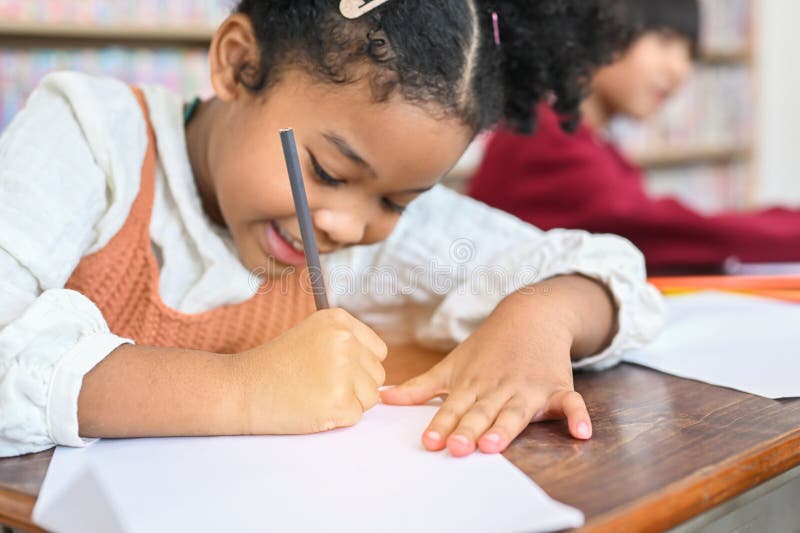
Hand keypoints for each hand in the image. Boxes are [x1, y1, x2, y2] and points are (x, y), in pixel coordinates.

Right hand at [232, 308, 387, 434]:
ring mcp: (343, 370)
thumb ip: (346, 343)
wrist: (240, 390)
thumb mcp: (312, 336)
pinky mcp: (339, 401)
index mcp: (339, 320)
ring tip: (314, 395)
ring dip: (348, 403)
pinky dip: (336, 419)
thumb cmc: (275, 367)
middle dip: (354, 387)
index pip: (378, 351)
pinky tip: (311, 407)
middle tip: (317, 385)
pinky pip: (356, 416)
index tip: (331, 371)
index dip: (358, 367)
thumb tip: (378, 366)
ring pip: (371, 397)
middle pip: (377, 375)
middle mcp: (345, 340)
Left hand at [382, 276, 614, 456]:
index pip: (454, 407)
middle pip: (482, 411)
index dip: (442, 424)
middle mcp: (498, 387)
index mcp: (472, 384)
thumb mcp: (453, 365)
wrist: (530, 315)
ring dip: (507, 426)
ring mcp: (528, 388)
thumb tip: (384, 399)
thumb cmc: (486, 348)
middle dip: (470, 429)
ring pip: (517, 410)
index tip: (430, 442)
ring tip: (496, 444)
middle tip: (458, 446)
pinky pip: (570, 403)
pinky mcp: (556, 388)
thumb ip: (421, 387)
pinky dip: (578, 416)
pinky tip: (582, 433)